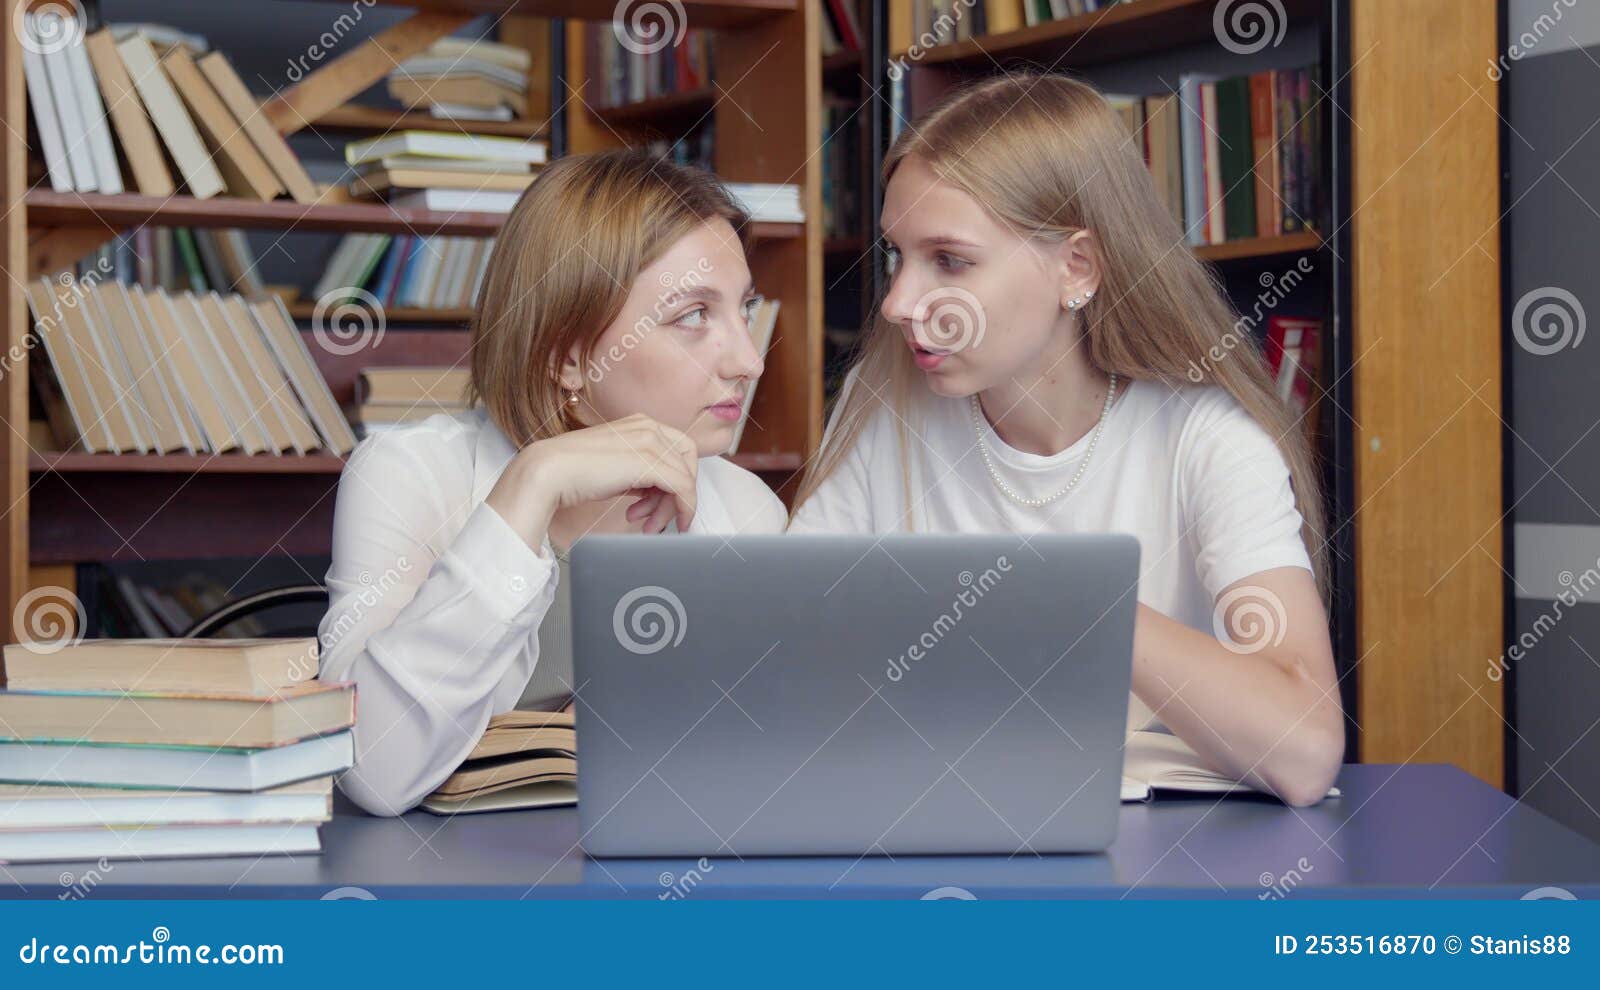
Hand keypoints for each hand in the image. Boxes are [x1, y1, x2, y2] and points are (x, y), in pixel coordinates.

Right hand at [485, 414, 698, 549]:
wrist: (549, 472)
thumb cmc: (573, 472)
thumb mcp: (614, 468)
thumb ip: (638, 474)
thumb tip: (654, 494)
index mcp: (640, 423)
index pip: (679, 450)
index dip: (677, 478)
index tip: (663, 502)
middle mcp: (649, 427)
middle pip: (687, 463)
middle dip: (677, 494)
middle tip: (656, 518)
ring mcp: (650, 442)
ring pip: (684, 479)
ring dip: (670, 509)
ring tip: (648, 526)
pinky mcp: (650, 462)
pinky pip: (683, 488)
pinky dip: (681, 509)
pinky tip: (659, 525)